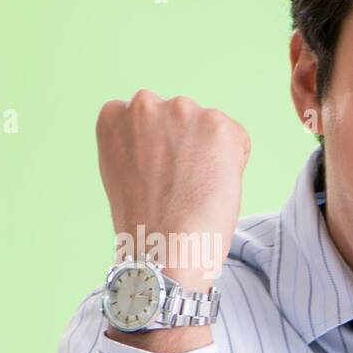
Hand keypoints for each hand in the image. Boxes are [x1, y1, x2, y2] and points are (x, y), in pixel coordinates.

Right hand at [96, 89, 248, 291]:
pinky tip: (214, 188)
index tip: (159, 178)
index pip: (152, 119)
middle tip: (182, 187)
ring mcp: (181, 110)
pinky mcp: (217, 124)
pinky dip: (235, 164)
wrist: (165, 249)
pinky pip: (238, 140)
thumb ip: (139, 144)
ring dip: (212, 154)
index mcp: (114, 114)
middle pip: (183, 119)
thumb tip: (167, 139)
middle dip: (188, 147)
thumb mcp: (123, 171)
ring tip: (196, 190)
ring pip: (211, 127)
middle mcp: (143, 103)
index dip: (163, 153)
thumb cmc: (146, 225)